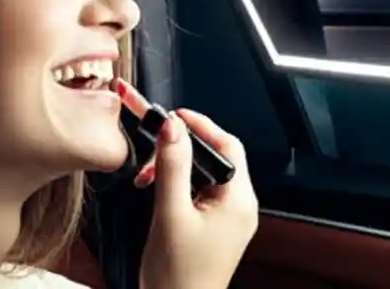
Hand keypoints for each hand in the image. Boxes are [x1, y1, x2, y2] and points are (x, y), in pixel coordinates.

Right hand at [137, 109, 258, 288]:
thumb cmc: (177, 277)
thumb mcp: (169, 213)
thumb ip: (171, 166)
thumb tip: (173, 127)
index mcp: (239, 200)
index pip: (226, 144)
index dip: (199, 125)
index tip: (172, 117)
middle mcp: (240, 207)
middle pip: (215, 157)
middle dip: (181, 150)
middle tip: (152, 152)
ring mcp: (230, 220)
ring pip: (205, 176)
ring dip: (176, 169)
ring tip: (148, 179)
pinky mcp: (216, 230)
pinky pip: (201, 194)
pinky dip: (179, 187)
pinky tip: (159, 194)